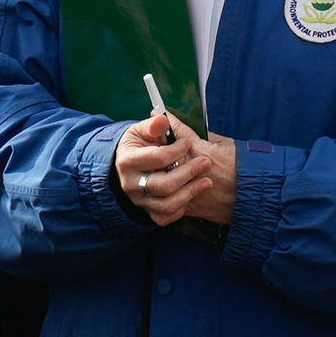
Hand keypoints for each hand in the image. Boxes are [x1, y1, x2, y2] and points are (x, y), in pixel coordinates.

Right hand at [114, 116, 238, 226]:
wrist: (130, 163)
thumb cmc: (141, 143)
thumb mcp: (144, 130)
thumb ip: (155, 125)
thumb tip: (162, 119)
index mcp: (128, 161)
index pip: (158, 158)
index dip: (178, 150)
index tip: (188, 142)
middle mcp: (131, 184)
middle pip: (163, 185)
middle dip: (188, 173)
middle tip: (206, 162)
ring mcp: (139, 200)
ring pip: (167, 204)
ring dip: (191, 192)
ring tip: (207, 181)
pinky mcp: (148, 212)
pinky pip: (166, 217)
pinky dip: (181, 208)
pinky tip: (190, 194)